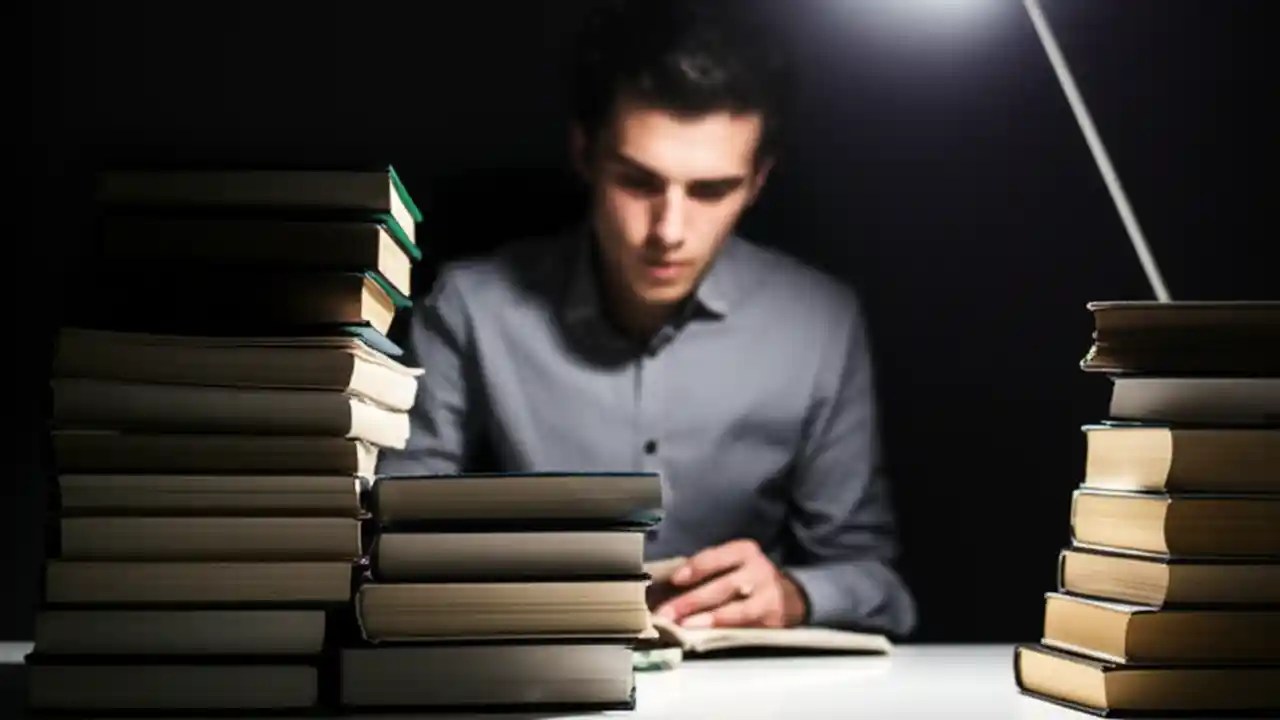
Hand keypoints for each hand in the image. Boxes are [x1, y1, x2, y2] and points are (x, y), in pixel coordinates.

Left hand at [652, 539, 807, 628]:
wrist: (790, 596)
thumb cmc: (748, 578)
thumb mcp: (733, 564)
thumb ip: (708, 571)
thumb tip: (668, 587)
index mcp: (744, 551)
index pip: (716, 557)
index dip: (695, 568)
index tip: (675, 579)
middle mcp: (758, 570)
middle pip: (722, 586)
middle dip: (691, 601)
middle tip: (667, 613)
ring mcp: (767, 596)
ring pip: (736, 609)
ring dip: (707, 619)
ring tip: (686, 626)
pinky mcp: (772, 620)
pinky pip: (745, 627)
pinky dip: (724, 631)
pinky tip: (707, 635)